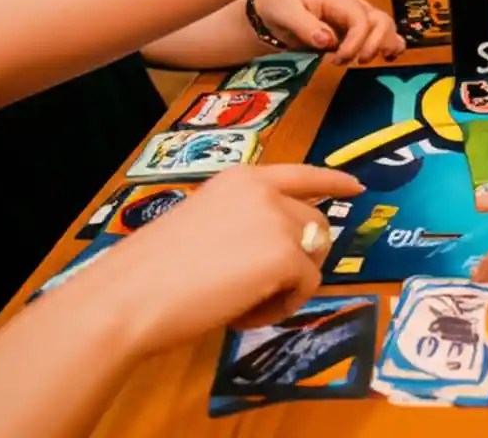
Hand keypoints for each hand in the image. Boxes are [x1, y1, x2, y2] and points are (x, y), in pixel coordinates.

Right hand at [79, 165, 363, 355]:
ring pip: (314, 258)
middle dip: (298, 260)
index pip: (301, 173)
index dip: (333, 182)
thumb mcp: (205, 226)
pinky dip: (279, 308)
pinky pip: (306, 288)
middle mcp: (265, 191)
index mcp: (240, 179)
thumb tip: (280, 246)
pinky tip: (242, 313)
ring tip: (241, 301)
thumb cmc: (152, 271)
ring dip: (287, 286)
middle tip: (254, 289)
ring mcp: (279, 220)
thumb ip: (245, 224)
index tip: (356, 187)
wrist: (130, 296)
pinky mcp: (287, 255)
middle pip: (316, 225)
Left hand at [255, 0, 404, 64]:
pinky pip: (388, 35)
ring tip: (363, 60)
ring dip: (383, 46)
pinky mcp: (363, 31)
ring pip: (388, 28)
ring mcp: (362, 18)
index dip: (356, 41)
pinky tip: (387, 57)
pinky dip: (393, 47)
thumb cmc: (282, 7)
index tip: (338, 60)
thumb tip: (328, 41)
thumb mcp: (285, 13)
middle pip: (382, 21)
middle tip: (350, 62)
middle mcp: (356, 7)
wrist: (278, 8)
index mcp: (338, 0)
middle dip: (372, 45)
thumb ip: (304, 25)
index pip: (360, 19)